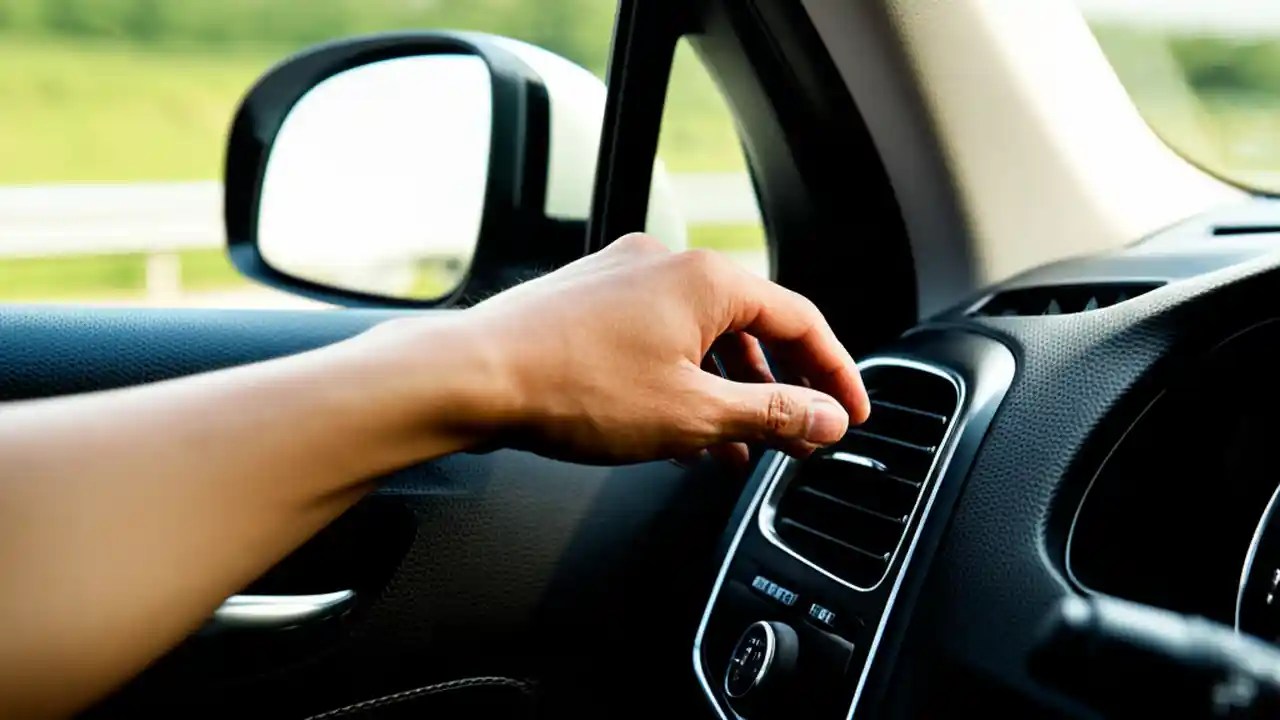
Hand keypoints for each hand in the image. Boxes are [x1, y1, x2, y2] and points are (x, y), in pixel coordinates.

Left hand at [459, 233, 869, 464]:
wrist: (472, 376)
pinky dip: (681, 379)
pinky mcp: (589, 300)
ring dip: (726, 390)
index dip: (834, 372)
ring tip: (737, 445)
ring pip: (701, 336)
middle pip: (751, 326)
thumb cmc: (573, 386)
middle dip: (777, 387)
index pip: (800, 320)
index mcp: (706, 280)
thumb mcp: (692, 413)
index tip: (849, 412)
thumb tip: (825, 419)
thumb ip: (770, 415)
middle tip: (796, 434)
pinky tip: (679, 427)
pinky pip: (657, 338)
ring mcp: (623, 279)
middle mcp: (667, 264)